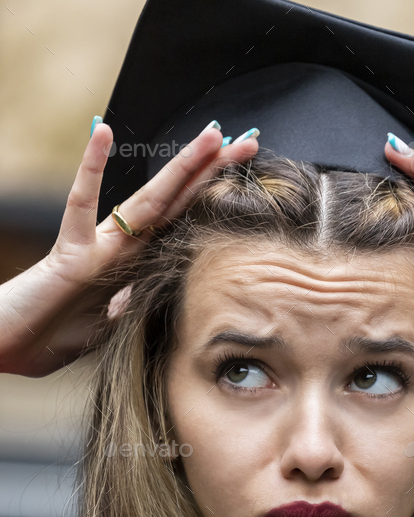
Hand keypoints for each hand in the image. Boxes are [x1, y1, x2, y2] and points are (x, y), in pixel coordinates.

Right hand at [0, 121, 258, 376]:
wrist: (10, 346)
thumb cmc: (51, 337)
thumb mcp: (110, 328)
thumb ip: (134, 306)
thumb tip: (161, 298)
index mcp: (133, 265)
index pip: (181, 226)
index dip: (211, 201)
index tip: (243, 178)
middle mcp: (121, 249)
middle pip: (176, 203)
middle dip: (212, 173)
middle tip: (248, 142)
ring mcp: (99, 246)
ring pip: (147, 200)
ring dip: (181, 167)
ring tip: (213, 134)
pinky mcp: (71, 252)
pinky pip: (81, 207)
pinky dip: (90, 169)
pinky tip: (104, 132)